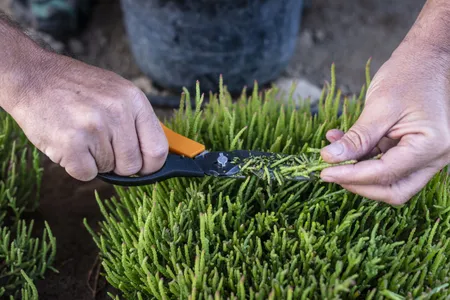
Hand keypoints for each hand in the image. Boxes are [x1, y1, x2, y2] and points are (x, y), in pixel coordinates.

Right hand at [8, 52, 167, 180]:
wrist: (33, 76)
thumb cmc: (77, 89)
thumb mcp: (117, 93)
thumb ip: (137, 122)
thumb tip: (157, 155)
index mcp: (134, 100)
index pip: (158, 150)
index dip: (151, 165)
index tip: (143, 167)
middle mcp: (118, 112)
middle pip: (133, 166)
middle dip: (118, 164)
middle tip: (101, 144)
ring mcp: (94, 128)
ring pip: (108, 170)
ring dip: (95, 160)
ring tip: (81, 135)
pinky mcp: (71, 144)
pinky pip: (86, 174)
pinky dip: (77, 166)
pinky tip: (69, 143)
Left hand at [319, 45, 449, 204]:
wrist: (427, 58)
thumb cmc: (409, 74)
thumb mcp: (380, 106)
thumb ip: (357, 137)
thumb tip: (329, 159)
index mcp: (431, 145)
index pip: (386, 174)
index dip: (351, 176)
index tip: (324, 172)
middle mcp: (434, 157)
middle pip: (393, 190)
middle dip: (358, 185)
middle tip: (330, 172)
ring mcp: (426, 157)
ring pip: (389, 182)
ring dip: (358, 173)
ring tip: (332, 154)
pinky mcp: (414, 152)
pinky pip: (387, 165)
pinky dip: (363, 160)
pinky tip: (342, 144)